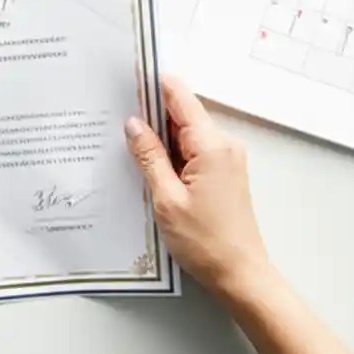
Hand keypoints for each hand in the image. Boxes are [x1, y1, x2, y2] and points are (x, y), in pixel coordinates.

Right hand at [124, 77, 270, 300]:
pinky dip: (170, 153)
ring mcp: (225, 158)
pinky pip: (192, 150)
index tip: (125, 78)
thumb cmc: (205, 242)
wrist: (240, 275)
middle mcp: (223, 144)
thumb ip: (148, 156)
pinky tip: (148, 165)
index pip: (180, 97)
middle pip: (182, 112)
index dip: (153, 84)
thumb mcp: (166, 199)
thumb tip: (133, 124)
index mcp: (211, 145)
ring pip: (185, 132)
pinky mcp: (222, 172)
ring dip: (158, 137)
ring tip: (125, 144)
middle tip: (113, 115)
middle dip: (150, 112)